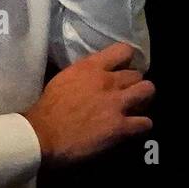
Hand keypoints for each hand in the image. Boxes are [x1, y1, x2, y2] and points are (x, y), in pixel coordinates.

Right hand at [23, 43, 153, 166]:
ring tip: (135, 108)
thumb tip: (96, 74)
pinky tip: (133, 129)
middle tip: (126, 94)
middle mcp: (108, 82)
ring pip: (148, 91)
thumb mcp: (63, 80)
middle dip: (133, 84)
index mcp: (90, 67)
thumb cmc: (46, 110)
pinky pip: (146, 123)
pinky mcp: (121, 127)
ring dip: (143, 100)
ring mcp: (116, 104)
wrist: (40, 137)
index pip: (123, 50)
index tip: (122, 69)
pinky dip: (142, 126)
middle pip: (137, 74)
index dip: (127, 60)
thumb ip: (84, 74)